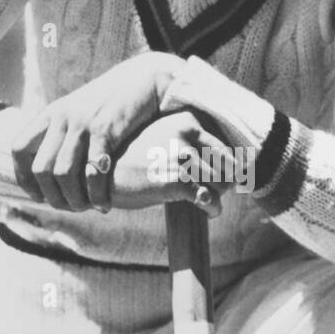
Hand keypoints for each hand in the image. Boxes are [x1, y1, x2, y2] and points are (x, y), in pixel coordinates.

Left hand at [11, 53, 186, 212]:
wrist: (144, 79)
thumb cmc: (114, 103)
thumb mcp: (81, 111)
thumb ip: (65, 132)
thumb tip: (54, 168)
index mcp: (52, 113)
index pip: (19, 148)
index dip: (24, 177)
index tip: (39, 196)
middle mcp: (62, 117)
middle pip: (41, 169)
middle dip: (53, 196)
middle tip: (70, 208)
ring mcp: (83, 122)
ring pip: (64, 174)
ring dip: (74, 200)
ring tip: (87, 208)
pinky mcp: (106, 129)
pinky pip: (93, 172)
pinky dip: (97, 194)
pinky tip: (104, 204)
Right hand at [110, 111, 237, 218]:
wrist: (104, 174)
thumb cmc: (137, 160)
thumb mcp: (164, 140)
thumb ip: (192, 145)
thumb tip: (231, 167)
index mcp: (186, 121)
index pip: (225, 148)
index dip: (228, 167)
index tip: (226, 179)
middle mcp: (186, 135)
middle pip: (227, 166)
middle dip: (224, 183)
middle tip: (214, 192)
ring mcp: (180, 156)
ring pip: (222, 183)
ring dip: (218, 197)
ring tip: (209, 203)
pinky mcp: (175, 180)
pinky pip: (208, 199)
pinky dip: (213, 209)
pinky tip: (208, 212)